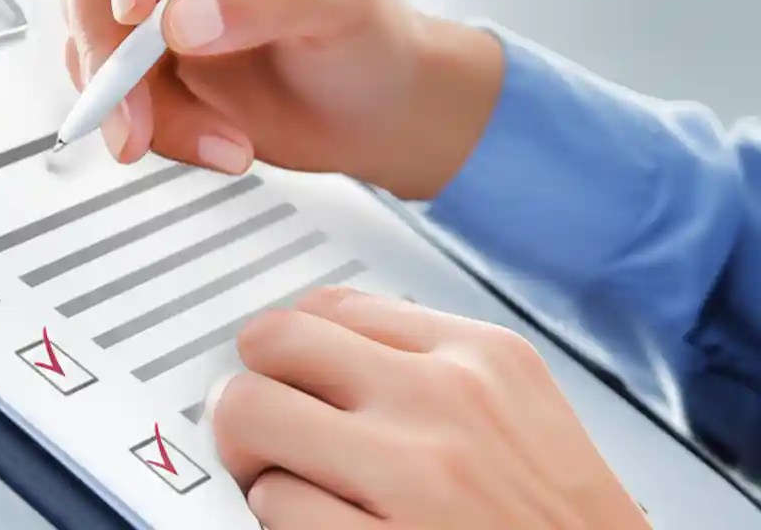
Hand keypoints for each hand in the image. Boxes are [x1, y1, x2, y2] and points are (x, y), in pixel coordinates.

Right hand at [58, 0, 503, 198]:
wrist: (368, 113)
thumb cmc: (368, 36)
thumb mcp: (343, 4)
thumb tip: (183, 20)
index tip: (138, 7)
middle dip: (109, 45)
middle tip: (139, 109)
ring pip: (90, 31)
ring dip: (135, 102)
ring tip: (219, 142)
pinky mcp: (137, 52)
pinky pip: (108, 85)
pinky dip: (151, 127)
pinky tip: (214, 143)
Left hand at [211, 287, 650, 528]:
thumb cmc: (562, 528)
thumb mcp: (521, 416)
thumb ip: (430, 372)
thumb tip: (319, 356)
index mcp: (483, 358)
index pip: (330, 305)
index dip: (291, 349)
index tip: (285, 377)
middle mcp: (444, 401)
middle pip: (272, 340)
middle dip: (251, 386)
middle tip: (260, 429)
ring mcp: (413, 475)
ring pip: (250, 414)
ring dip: (259, 458)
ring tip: (294, 487)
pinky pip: (271, 503)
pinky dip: (279, 520)